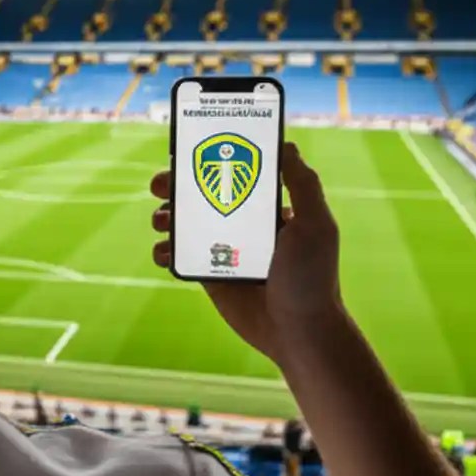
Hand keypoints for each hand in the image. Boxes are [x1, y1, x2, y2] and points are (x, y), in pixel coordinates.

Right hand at [150, 142, 345, 362]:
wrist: (299, 332)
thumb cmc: (312, 277)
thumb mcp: (315, 224)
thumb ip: (302, 184)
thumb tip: (286, 144)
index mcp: (269, 209)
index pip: (235, 174)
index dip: (209, 161)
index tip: (189, 152)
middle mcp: (244, 226)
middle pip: (201, 196)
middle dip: (176, 186)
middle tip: (160, 184)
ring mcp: (224, 251)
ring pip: (185, 224)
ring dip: (165, 216)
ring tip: (161, 221)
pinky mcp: (210, 276)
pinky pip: (180, 257)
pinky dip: (165, 251)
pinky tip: (163, 251)